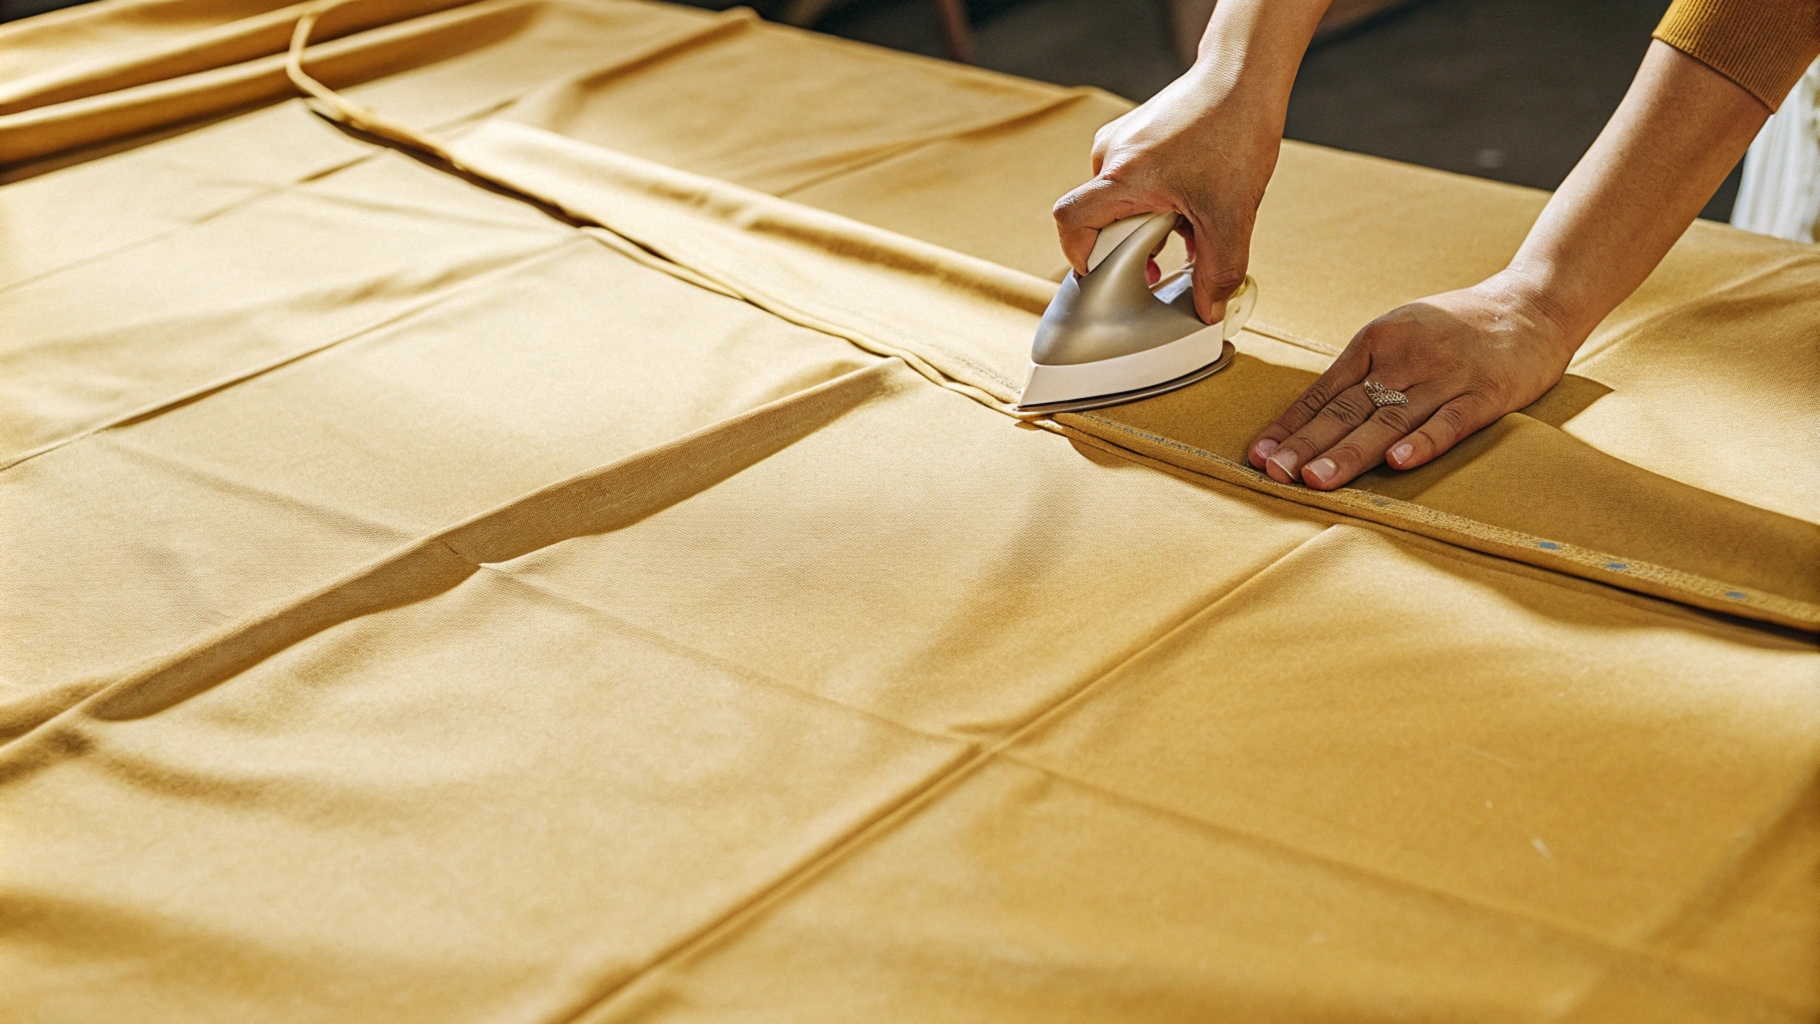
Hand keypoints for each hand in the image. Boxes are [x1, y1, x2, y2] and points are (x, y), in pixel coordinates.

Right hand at [1052, 67, 1281, 324]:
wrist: (1245, 74)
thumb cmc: (1234, 130)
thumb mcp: (1232, 213)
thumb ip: (1219, 268)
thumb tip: (1209, 308)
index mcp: (1122, 175)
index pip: (1070, 221)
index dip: (1078, 256)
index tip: (1103, 276)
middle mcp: (1112, 155)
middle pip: (1098, 218)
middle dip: (1128, 247)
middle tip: (1160, 260)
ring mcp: (1123, 141)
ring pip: (1120, 200)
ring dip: (1146, 225)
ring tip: (1185, 230)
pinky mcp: (1139, 134)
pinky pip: (1134, 180)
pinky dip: (1156, 202)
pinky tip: (1191, 206)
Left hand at [1247, 272, 1576, 489]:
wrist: (1532, 306)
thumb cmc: (1455, 329)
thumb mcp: (1399, 337)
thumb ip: (1362, 375)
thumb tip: (1311, 418)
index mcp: (1377, 342)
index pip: (1324, 391)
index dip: (1290, 424)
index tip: (1260, 454)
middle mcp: (1405, 359)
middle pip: (1347, 409)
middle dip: (1306, 445)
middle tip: (1273, 473)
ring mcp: (1444, 377)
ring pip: (1389, 420)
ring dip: (1349, 453)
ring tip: (1316, 480)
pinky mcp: (1484, 395)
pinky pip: (1449, 422)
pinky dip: (1423, 443)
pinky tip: (1398, 464)